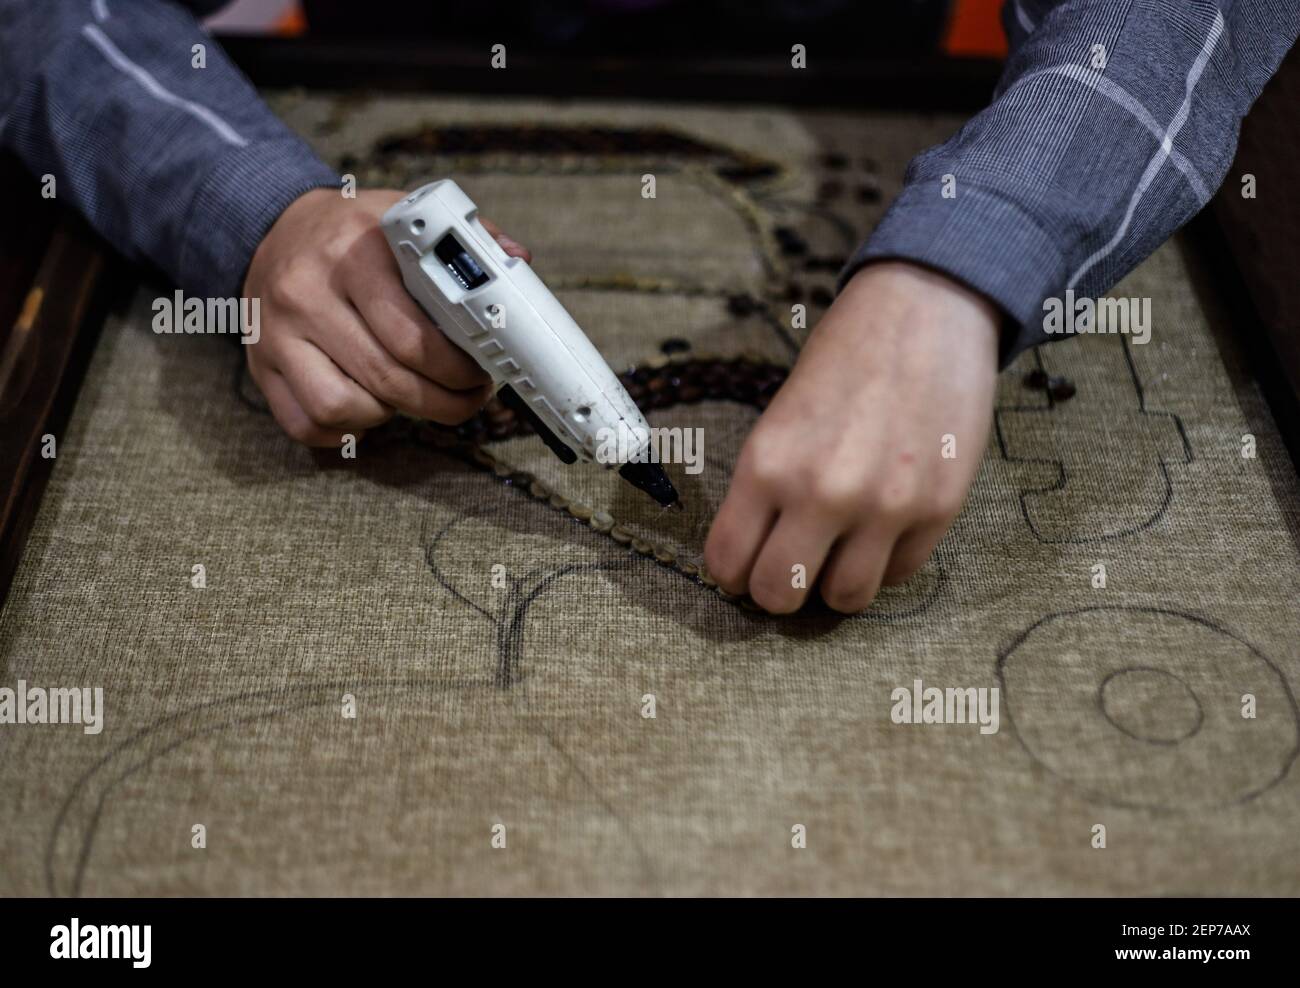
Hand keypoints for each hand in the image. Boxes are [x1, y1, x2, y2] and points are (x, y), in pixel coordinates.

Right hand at [243, 188, 530, 445]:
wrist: (274, 227)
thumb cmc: (353, 232)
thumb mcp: (404, 218)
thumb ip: (466, 240)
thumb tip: (517, 263)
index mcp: (354, 252)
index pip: (412, 335)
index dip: (457, 369)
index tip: (481, 373)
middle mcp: (308, 292)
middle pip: (386, 377)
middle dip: (442, 402)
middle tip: (465, 397)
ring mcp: (278, 332)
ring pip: (342, 406)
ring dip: (391, 415)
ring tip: (412, 397)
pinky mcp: (260, 364)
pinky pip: (305, 423)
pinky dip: (345, 428)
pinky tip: (369, 406)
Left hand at [704, 261, 999, 612]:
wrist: (925, 310)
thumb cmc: (844, 358)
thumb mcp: (778, 419)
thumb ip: (765, 488)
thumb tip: (756, 554)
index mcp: (767, 465)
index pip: (728, 563)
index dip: (732, 574)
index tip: (744, 565)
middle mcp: (822, 493)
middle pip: (780, 595)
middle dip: (777, 591)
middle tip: (789, 569)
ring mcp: (884, 507)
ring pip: (845, 599)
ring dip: (834, 585)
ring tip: (837, 554)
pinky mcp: (937, 509)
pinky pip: (898, 573)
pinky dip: (884, 562)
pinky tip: (881, 528)